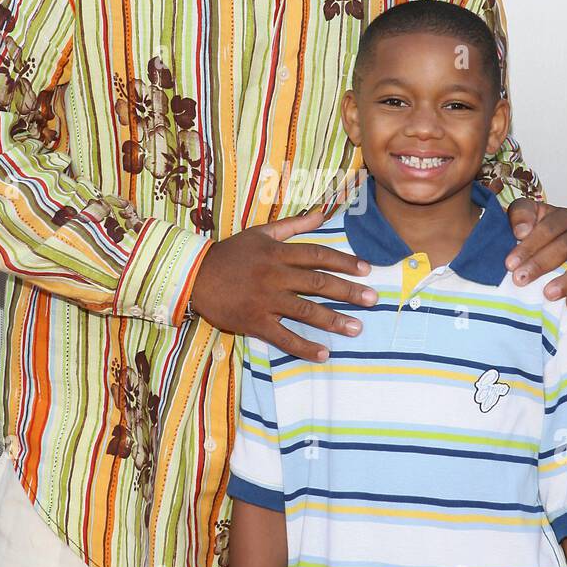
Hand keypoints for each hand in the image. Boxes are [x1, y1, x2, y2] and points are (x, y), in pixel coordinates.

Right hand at [188, 207, 377, 361]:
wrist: (194, 276)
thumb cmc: (230, 254)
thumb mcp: (261, 233)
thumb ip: (293, 225)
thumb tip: (323, 212)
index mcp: (277, 253)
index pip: (317, 255)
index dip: (344, 261)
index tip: (366, 270)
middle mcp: (275, 276)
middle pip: (318, 283)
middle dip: (348, 291)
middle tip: (372, 299)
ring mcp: (265, 300)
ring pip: (305, 311)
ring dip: (333, 321)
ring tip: (356, 328)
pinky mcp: (254, 322)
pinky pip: (283, 337)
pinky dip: (304, 347)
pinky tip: (323, 354)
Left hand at [504, 199, 566, 309]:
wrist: (543, 250)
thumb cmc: (532, 232)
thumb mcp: (521, 215)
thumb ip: (520, 214)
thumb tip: (522, 231)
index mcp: (565, 218)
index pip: (549, 229)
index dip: (529, 246)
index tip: (510, 263)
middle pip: (566, 247)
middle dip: (540, 265)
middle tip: (520, 279)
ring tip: (548, 294)